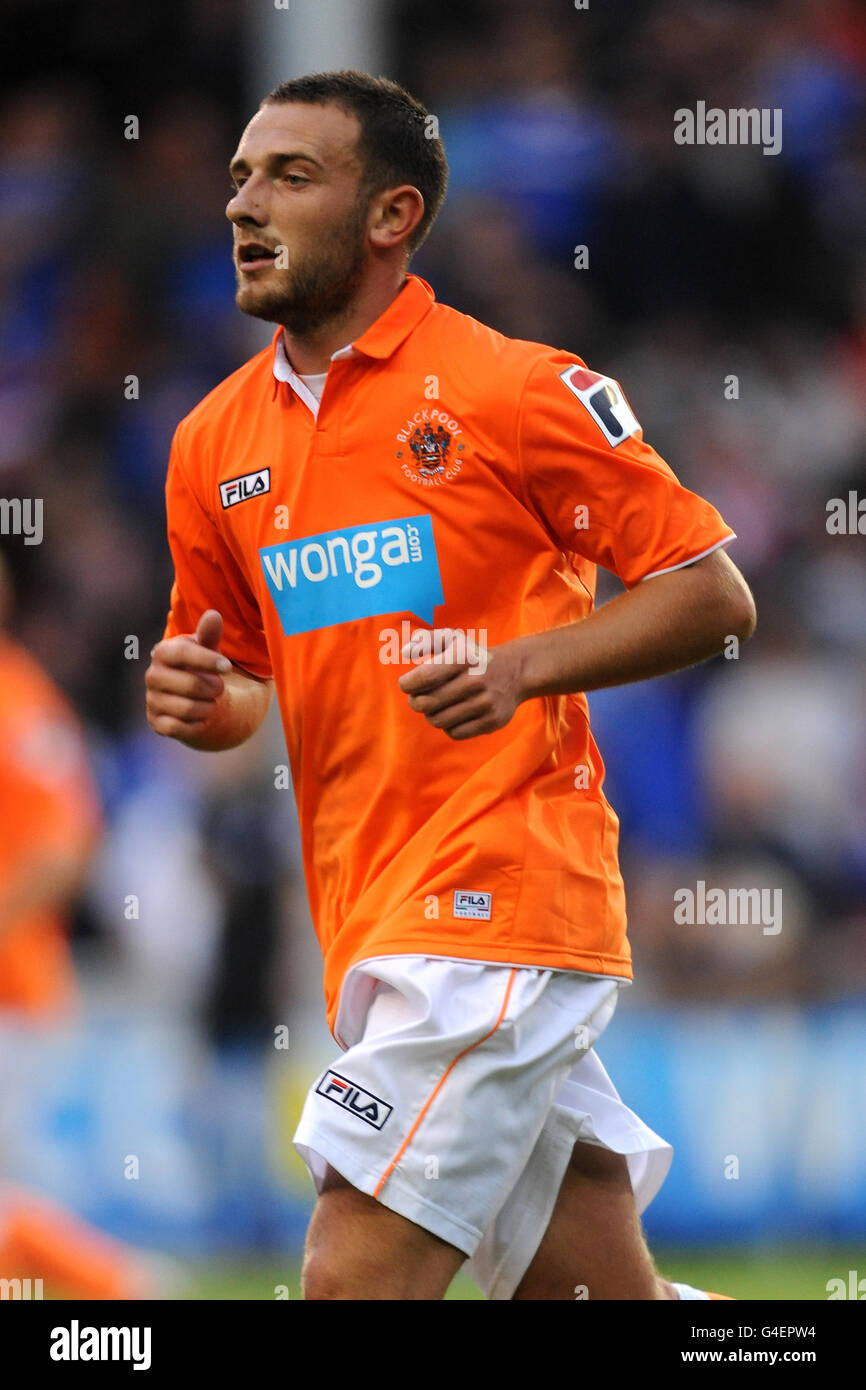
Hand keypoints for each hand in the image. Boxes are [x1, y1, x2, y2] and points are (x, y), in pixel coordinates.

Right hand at [146, 609, 231, 739]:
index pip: (181, 654)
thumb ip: (209, 635)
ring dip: (209, 708)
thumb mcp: (208, 649)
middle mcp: (152, 676)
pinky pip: (178, 729)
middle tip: (220, 688)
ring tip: (213, 702)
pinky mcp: (156, 722)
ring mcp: (152, 700)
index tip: (228, 667)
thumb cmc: (201, 666)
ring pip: (187, 709)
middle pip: (189, 685)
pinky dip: (197, 724)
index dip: (206, 660)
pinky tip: (203, 718)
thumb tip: (213, 615)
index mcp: (163, 653)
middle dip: (213, 688)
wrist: (194, 696)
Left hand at [397, 631, 526, 739]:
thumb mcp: (453, 640)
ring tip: (437, 705)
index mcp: (464, 657)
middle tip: (418, 698)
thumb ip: (426, 641)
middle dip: (415, 702)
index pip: (424, 677)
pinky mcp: (492, 721)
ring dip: (431, 715)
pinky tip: (454, 714)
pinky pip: (454, 733)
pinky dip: (448, 726)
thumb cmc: (474, 656)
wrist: (516, 672)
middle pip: (427, 703)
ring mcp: (485, 703)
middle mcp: (476, 680)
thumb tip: (405, 652)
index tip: (407, 684)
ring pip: (438, 720)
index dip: (408, 684)